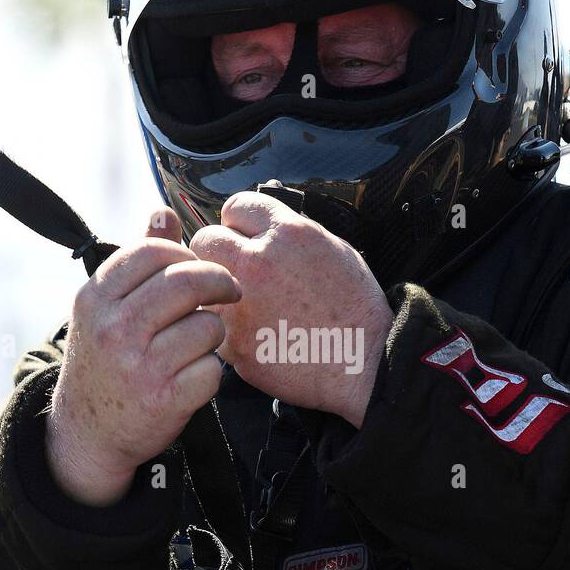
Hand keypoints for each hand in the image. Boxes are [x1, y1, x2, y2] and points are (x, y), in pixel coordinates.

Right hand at [46, 208, 240, 505]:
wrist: (88, 432)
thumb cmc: (105, 360)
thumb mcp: (106, 308)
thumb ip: (137, 260)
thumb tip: (163, 213)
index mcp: (96, 297)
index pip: (153, 251)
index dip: (188, 254)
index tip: (201, 265)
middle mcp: (114, 328)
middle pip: (187, 281)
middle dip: (220, 281)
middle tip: (231, 290)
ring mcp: (139, 365)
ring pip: (208, 325)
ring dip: (215, 332)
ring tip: (201, 342)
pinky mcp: (165, 399)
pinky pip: (213, 368)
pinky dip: (213, 371)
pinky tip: (197, 374)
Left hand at [189, 192, 392, 426]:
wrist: (365, 363)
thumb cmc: (356, 306)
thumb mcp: (333, 247)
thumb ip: (290, 231)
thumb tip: (259, 225)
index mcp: (287, 234)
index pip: (235, 207)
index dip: (239, 222)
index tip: (243, 236)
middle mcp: (259, 263)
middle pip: (207, 240)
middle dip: (219, 251)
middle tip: (236, 269)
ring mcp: (242, 305)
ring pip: (203, 286)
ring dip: (218, 292)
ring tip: (250, 304)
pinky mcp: (235, 343)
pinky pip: (215, 326)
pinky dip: (230, 329)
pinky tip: (258, 333)